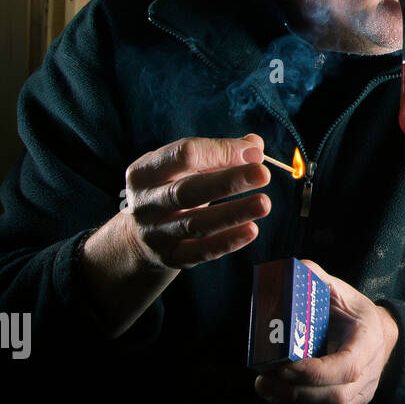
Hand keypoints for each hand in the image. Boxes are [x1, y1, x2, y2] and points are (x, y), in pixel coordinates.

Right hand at [78, 134, 270, 336]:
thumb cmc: (171, 190)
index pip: (184, 155)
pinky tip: (251, 230)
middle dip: (228, 181)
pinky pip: (200, 251)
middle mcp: (146, 203)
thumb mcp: (184, 168)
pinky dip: (227, 241)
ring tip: (264, 203)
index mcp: (145, 172)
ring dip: (233, 213)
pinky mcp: (171, 258)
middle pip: (188, 191)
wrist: (140, 237)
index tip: (255, 152)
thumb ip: (219, 153)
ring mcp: (156, 234)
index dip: (221, 151)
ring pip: (196, 224)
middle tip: (263, 173)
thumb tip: (254, 146)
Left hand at [254, 260, 400, 403]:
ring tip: (264, 388)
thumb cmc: (355, 312)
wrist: (382, 334)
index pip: (347, 367)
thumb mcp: (341, 290)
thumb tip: (288, 272)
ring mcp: (362, 393)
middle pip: (336, 395)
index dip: (315, 372)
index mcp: (369, 341)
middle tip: (262, 380)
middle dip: (295, 392)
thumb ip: (316, 279)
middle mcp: (370, 372)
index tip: (284, 366)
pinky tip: (277, 399)